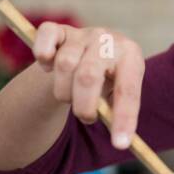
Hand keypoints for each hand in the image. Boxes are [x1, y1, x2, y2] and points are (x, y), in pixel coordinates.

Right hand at [32, 21, 143, 149]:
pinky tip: (47, 66)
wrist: (91, 52)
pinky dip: (43, 52)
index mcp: (131, 56)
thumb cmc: (107, 80)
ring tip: (70, 96)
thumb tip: (118, 139)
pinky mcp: (59, 30)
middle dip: (84, 106)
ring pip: (64, 64)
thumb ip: (114, 111)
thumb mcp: (117, 94)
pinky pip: (46, 36)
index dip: (124, 119)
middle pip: (88, 77)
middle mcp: (108, 40)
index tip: (120, 144)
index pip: (128, 91)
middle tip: (86, 118)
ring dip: (63, 91)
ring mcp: (82, 33)